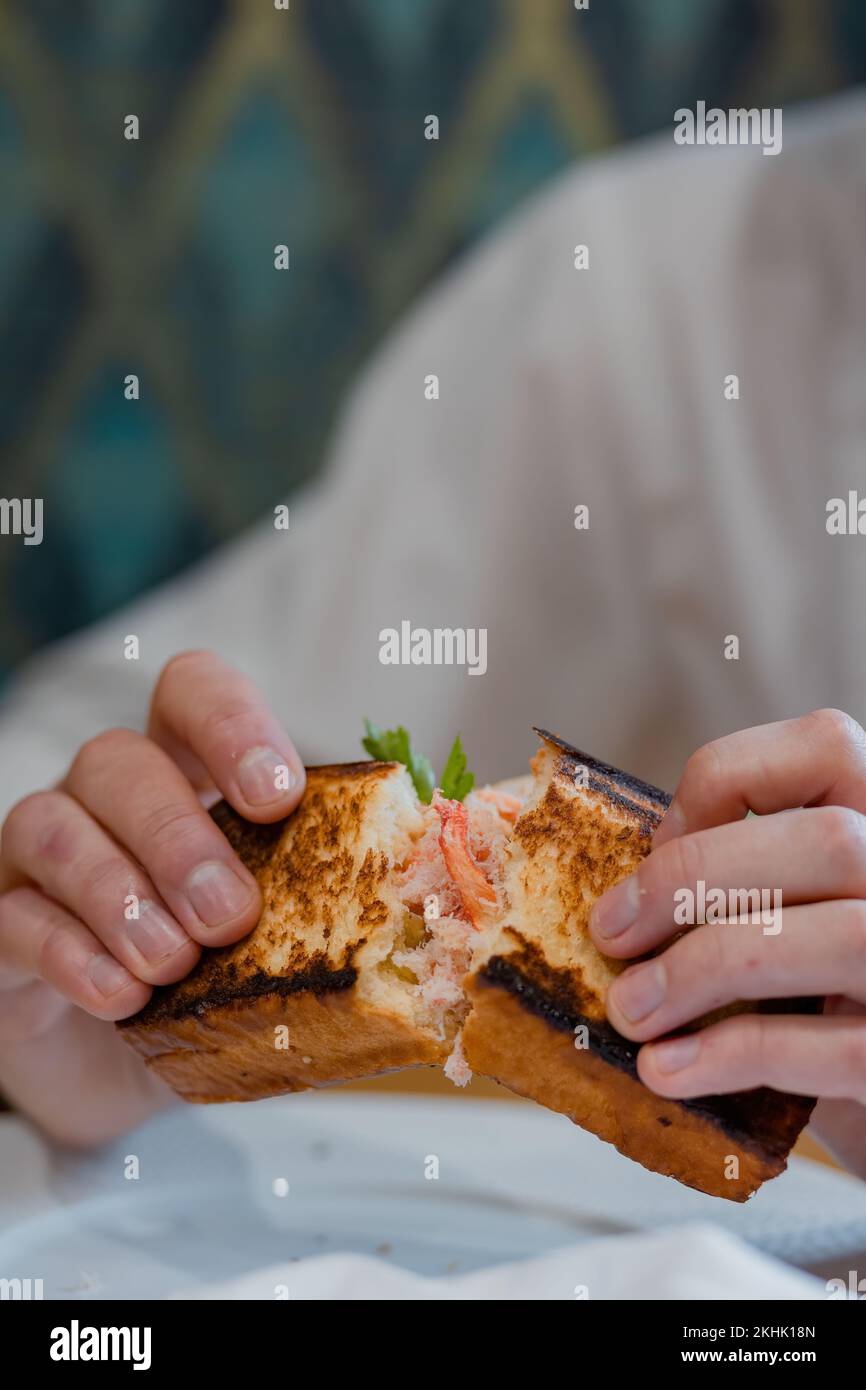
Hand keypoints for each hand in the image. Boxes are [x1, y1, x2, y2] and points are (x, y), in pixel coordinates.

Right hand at [0, 651, 304, 1144]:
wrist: (131, 1075)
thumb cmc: (219, 981)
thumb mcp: (285, 931)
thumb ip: (336, 888)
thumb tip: (436, 870)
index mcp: (187, 771)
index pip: (191, 691)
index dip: (230, 724)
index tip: (278, 797)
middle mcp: (106, 797)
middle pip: (118, 760)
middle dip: (180, 838)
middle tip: (230, 917)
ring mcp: (42, 859)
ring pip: (49, 823)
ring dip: (118, 893)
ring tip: (174, 964)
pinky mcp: (3, 929)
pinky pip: (15, 916)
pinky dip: (71, 954)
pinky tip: (121, 996)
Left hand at [589, 708, 865, 1180]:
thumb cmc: (816, 1001)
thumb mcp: (792, 916)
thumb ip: (746, 881)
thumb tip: (625, 894)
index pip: (831, 746)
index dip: (729, 776)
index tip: (662, 836)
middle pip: (827, 840)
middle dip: (695, 879)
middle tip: (611, 934)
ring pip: (836, 936)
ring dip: (703, 970)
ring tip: (631, 1009)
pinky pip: (826, 1049)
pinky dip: (727, 1054)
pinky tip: (664, 1068)